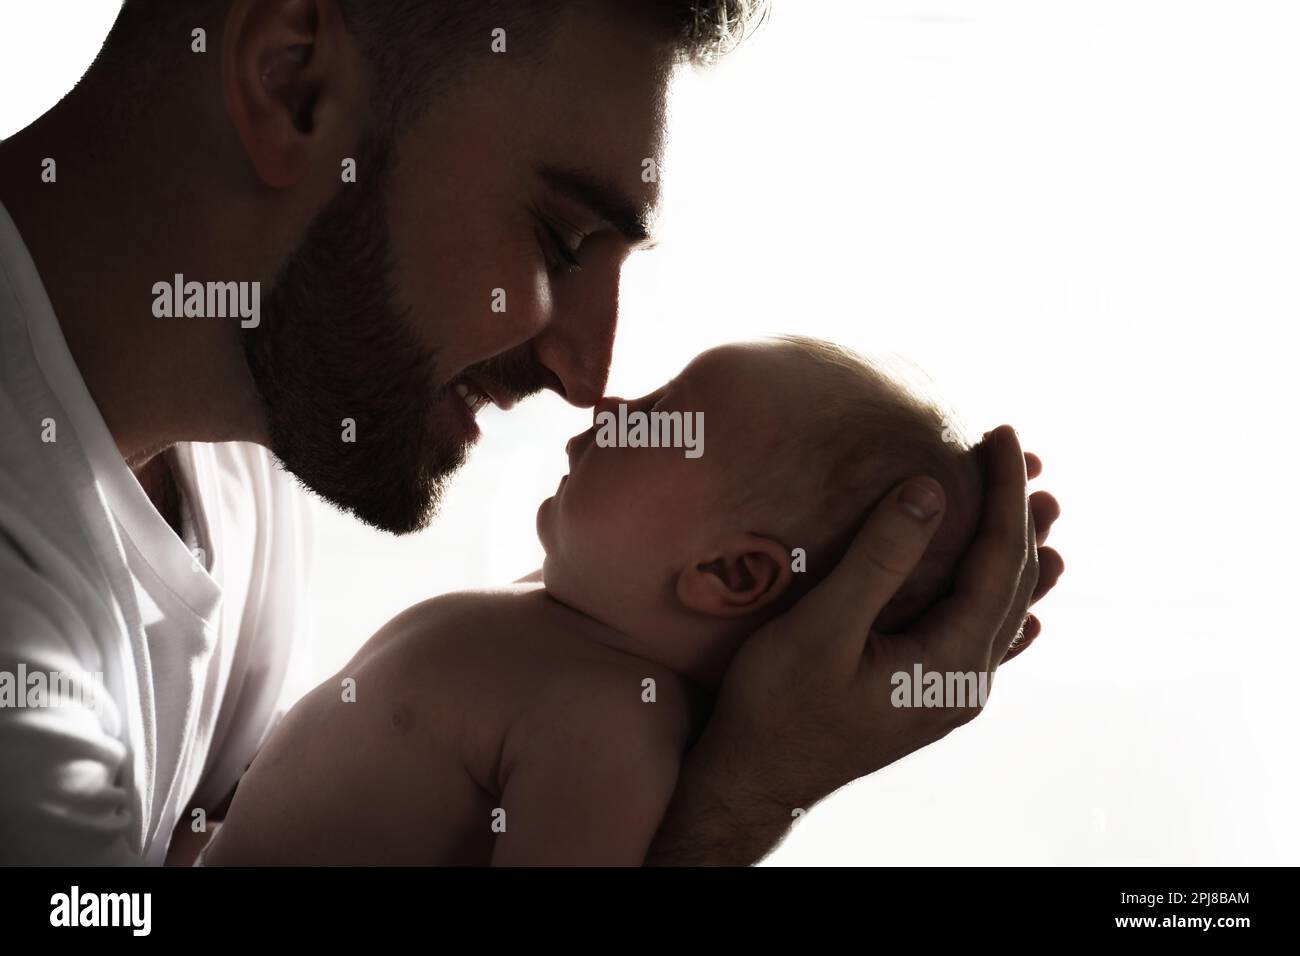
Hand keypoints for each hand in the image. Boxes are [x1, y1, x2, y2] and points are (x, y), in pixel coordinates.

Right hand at [646, 425, 1061, 863]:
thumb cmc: (777, 706)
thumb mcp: (822, 628)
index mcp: (951, 662)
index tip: (1004, 434)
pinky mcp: (927, 698)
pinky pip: (986, 643)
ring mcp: (950, 695)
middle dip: (1018, 514)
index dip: (1006, 494)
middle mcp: (966, 682)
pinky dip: (1008, 610)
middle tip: (1016, 451)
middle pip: (1012, 583)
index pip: (1000, 561)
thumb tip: (932, 489)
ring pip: (1003, 610)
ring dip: (1019, 555)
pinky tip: (1029, 617)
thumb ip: (880, 560)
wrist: (755, 782)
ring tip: (1043, 512)